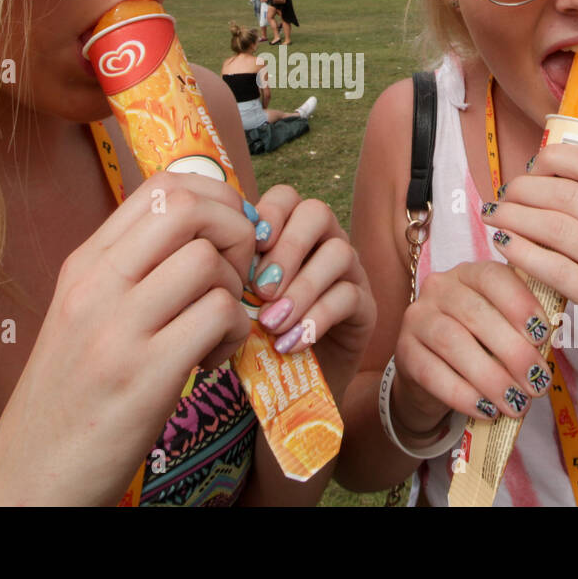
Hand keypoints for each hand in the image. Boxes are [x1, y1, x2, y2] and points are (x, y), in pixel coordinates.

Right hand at [0, 172, 254, 505]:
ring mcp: (116, 329)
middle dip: (236, 231)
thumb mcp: (86, 316)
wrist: (31, 477)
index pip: (162, 188)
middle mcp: (95, 285)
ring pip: (208, 262)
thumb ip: (133, 272)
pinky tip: (213, 362)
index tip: (230, 237)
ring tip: (219, 330)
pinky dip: (235, 334)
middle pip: (189, 208)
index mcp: (84, 265)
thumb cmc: (73, 397)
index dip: (216, 198)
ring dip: (235, 293)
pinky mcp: (144, 375)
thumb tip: (202, 231)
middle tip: (238, 275)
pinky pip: (218, 316)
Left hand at [247, 185, 374, 395]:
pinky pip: (349, 297)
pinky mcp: (366, 305)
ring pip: (339, 252)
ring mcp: (350, 271)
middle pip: (317, 213)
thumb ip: (234, 276)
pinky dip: (315, 319)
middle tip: (260, 290)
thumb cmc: (259, 333)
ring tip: (272, 323)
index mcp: (292, 229)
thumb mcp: (240, 300)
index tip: (248, 250)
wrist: (295, 382)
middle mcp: (325, 240)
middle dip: (287, 249)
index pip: (286, 196)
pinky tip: (289, 343)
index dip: (268, 215)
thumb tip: (211, 263)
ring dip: (302, 287)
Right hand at [390, 259, 552, 433]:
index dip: (519, 304)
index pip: (492, 277)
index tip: (544, 335)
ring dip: (490, 376)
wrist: (434, 375)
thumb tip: (556, 341)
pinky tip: (487, 411)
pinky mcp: (403, 352)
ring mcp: (416, 318)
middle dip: (512, 350)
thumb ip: (525, 328)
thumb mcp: (504, 328)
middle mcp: (438, 288)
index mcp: (469, 273)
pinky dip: (463, 394)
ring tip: (516, 403)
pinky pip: (432, 372)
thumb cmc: (481, 346)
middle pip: (474, 313)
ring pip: (452, 342)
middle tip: (538, 382)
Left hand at [479, 142, 577, 421]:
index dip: (554, 158)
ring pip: (555, 229)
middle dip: (524, 189)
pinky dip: (521, 252)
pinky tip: (504, 245)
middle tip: (504, 194)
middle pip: (567, 194)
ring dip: (515, 217)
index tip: (531, 164)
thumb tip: (560, 182)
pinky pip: (554, 270)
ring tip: (495, 215)